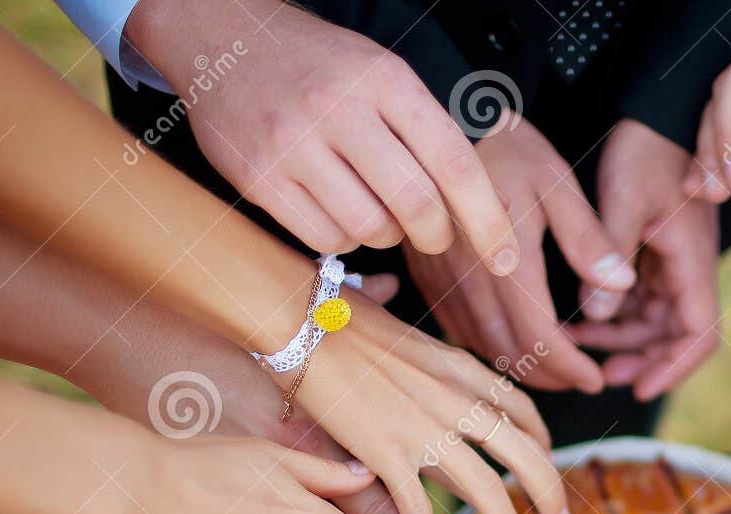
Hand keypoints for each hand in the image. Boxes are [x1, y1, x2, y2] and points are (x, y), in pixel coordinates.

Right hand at [125, 0, 517, 265]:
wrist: (224, 38)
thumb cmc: (321, 68)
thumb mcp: (381, 75)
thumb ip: (428, 135)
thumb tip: (481, 214)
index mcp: (385, 79)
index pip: (455, 164)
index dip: (488, 221)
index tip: (506, 258)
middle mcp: (339, 108)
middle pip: (417, 207)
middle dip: (437, 235)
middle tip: (434, 233)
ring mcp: (294, 145)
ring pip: (371, 229)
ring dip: (387, 234)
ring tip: (375, 206)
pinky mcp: (259, 178)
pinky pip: (326, 239)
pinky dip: (345, 238)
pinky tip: (338, 209)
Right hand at [297, 290, 568, 513]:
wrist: (302, 318)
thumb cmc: (342, 320)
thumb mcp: (410, 338)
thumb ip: (432, 367)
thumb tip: (436, 374)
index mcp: (463, 369)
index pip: (524, 412)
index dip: (544, 447)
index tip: (548, 471)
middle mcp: (457, 399)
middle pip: (526, 456)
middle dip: (551, 497)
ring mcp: (425, 426)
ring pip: (488, 489)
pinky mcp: (387, 450)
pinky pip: (419, 508)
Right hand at [405, 119, 634, 392]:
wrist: (445, 119)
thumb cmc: (507, 145)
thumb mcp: (558, 184)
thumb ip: (589, 240)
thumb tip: (622, 286)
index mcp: (506, 260)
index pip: (539, 339)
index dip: (570, 368)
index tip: (596, 376)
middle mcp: (467, 278)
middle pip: (509, 353)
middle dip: (550, 376)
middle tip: (581, 378)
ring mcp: (441, 279)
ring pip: (481, 346)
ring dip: (520, 366)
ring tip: (554, 366)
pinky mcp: (427, 274)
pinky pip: (456, 329)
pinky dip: (489, 346)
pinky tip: (513, 342)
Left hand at [568, 120, 720, 400]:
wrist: (653, 110)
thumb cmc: (645, 148)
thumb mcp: (624, 200)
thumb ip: (609, 258)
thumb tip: (598, 315)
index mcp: (692, 262)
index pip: (699, 334)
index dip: (673, 368)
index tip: (640, 390)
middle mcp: (687, 268)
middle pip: (673, 334)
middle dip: (638, 359)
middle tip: (597, 375)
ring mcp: (671, 261)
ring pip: (652, 319)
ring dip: (619, 339)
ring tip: (576, 346)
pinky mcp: (653, 252)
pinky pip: (637, 297)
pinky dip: (612, 313)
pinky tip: (579, 319)